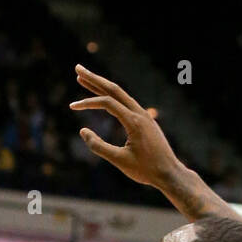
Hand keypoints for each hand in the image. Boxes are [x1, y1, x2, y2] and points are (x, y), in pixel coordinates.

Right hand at [69, 65, 180, 186]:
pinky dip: (112, 96)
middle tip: (77, 67)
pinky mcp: (145, 120)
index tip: (71, 107)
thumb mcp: (119, 161)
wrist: (170, 173)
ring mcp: (144, 115)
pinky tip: (103, 96)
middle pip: (114, 89)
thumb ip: (99, 146)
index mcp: (134, 122)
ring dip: (102, 85)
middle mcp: (140, 114)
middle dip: (94, 78)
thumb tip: (82, 131)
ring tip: (85, 78)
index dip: (88, 102)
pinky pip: (126, 103)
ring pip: (120, 94)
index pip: (107, 103)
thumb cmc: (146, 170)